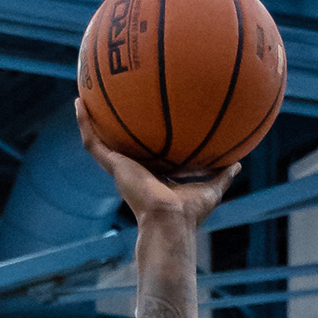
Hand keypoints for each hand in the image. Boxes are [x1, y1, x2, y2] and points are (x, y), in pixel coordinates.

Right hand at [76, 99, 237, 226]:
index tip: (144, 120)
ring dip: (91, 121)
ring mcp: (121, 169)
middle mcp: (135, 171)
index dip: (144, 138)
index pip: (146, 153)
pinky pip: (93, 142)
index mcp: (154, 176)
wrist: (171, 221)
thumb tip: (238, 162)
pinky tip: (79, 102)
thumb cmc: (190, 212)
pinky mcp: (114, 166)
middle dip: (115, 126)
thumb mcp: (211, 188)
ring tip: (83, 97)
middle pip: (121, 145)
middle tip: (110, 102)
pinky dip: (84, 123)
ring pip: (100, 141)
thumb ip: (223, 174)